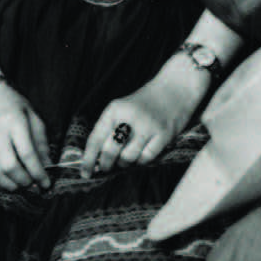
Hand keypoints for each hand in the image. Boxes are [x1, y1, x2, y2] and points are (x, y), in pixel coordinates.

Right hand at [0, 84, 51, 190]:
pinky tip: (1, 183)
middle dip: (24, 181)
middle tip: (32, 184)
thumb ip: (40, 141)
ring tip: (19, 185)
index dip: (39, 173)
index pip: (27, 154)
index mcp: (14, 123)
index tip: (46, 184)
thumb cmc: (11, 104)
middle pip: (9, 166)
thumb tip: (48, 166)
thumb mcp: (32, 116)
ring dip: (9, 185)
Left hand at [87, 57, 209, 174]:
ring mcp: (148, 126)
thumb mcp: (123, 107)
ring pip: (128, 157)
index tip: (84, 173)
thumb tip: (98, 157)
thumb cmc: (146, 102)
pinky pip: (146, 157)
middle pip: (110, 150)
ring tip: (125, 160)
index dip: (88, 159)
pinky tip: (140, 156)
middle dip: (105, 164)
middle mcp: (130, 117)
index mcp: (115, 109)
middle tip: (105, 168)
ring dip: (124, 163)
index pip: (96, 138)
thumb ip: (110, 128)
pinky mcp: (164, 134)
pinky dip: (141, 161)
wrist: (176, 87)